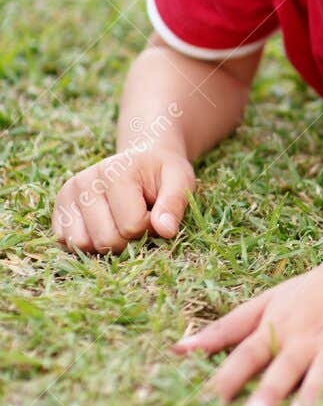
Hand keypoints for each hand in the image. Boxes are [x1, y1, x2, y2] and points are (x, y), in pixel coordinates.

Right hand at [53, 145, 195, 253]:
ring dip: (106, 243)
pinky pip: (68, 244)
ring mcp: (68, 195)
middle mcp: (84, 182)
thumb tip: (165, 230)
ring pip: (84, 245)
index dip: (149, 227)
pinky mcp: (59, 208)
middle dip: (129, 239)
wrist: (141, 160)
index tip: (154, 212)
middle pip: (106, 240)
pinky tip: (102, 226)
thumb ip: (174, 203)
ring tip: (119, 221)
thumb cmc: (162, 172)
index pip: (131, 226)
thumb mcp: (180, 180)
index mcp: (114, 172)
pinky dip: (88, 243)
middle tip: (137, 218)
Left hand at [173, 244, 322, 405]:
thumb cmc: (310, 294)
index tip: (205, 404)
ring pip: (322, 372)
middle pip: (283, 368)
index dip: (226, 378)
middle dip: (269, 392)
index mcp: (276, 329)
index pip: (246, 355)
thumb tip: (177, 350)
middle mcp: (304, 339)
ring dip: (313, 394)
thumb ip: (224, 330)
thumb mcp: (266, 305)